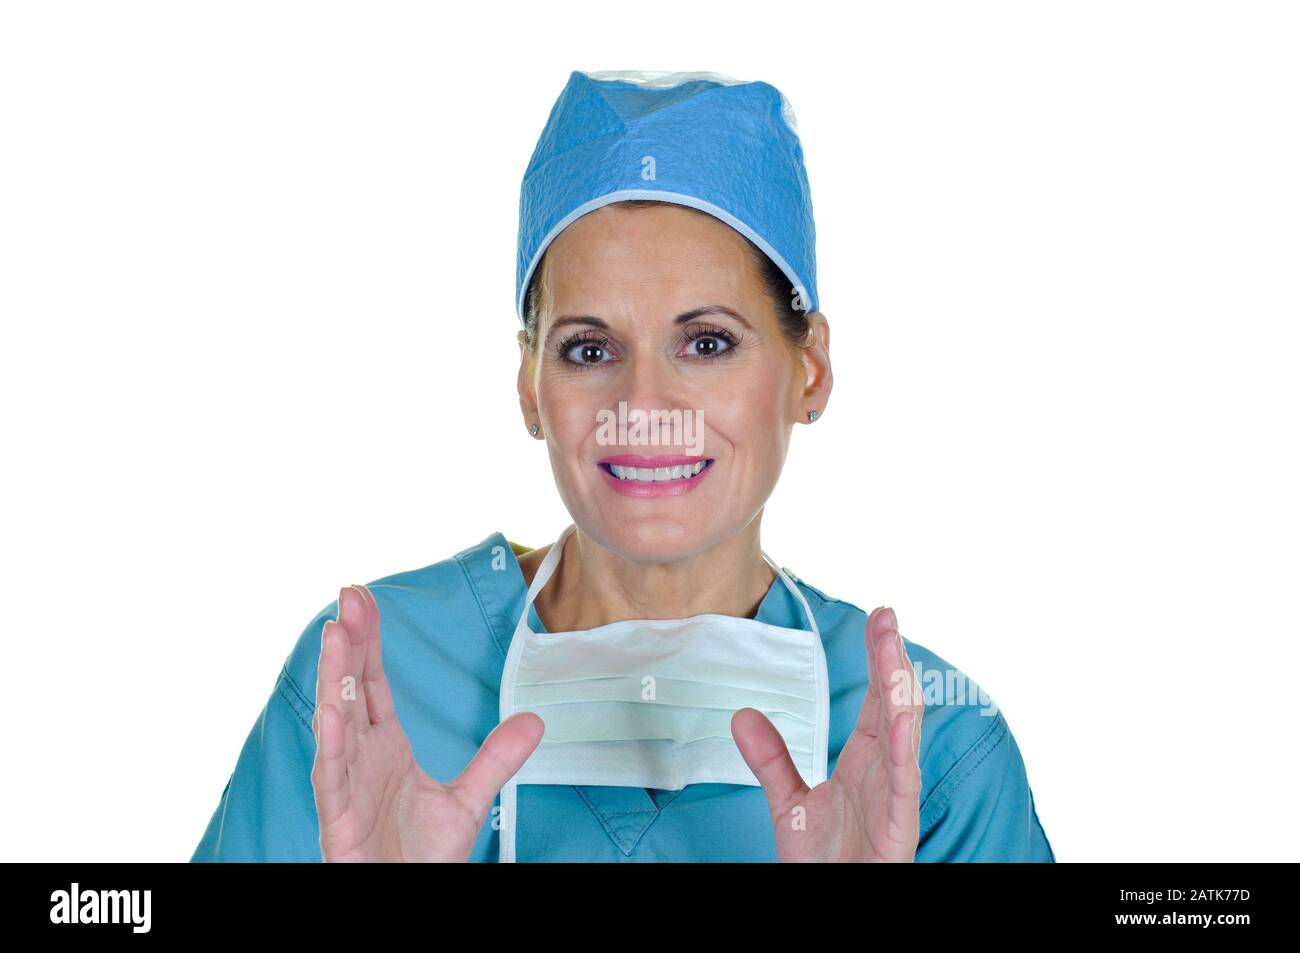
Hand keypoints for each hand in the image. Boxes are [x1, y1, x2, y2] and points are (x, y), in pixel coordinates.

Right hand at [311, 584, 543, 861]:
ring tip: (336, 632)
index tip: (365, 599)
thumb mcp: (467, 800)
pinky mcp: (337, 816)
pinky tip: (332, 709)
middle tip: (350, 595)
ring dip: (333, 676)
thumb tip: (534, 720)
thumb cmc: (419, 859)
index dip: (368, 642)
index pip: (371, 683)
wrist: (405, 899)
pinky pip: (331, 773)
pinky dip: (331, 741)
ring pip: (335, 720)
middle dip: (350, 641)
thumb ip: (496, 759)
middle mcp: (359, 757)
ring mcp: (345, 783)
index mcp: (383, 747)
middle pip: (350, 687)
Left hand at [732, 605, 922, 861]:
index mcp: (867, 760)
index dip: (879, 658)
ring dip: (901, 691)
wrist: (834, 902)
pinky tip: (898, 719)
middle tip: (888, 617)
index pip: (877, 698)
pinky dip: (902, 749)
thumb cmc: (826, 862)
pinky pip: (903, 782)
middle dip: (893, 660)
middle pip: (894, 705)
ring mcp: (896, 796)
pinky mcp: (899, 824)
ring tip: (894, 651)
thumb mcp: (788, 802)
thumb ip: (770, 759)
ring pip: (904, 734)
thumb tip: (742, 715)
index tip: (879, 617)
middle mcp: (887, 771)